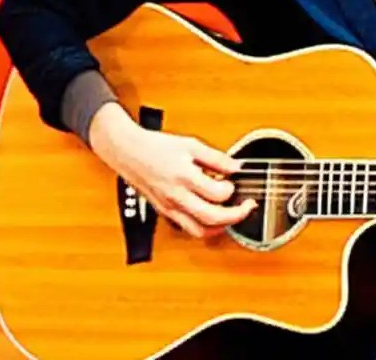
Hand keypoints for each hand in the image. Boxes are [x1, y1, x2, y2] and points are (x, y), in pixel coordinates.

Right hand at [88, 102, 255, 238]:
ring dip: (221, 228)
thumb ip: (216, 158)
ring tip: (232, 216)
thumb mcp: (190, 145)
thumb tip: (236, 167)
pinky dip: (205, 227)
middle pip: (212, 218)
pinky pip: (189, 228)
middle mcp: (177, 197)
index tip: (235, 182)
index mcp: (185, 177)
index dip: (232, 190)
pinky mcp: (166, 213)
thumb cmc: (156, 147)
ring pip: (200, 231)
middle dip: (236, 216)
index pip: (217, 194)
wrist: (129, 153)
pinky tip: (213, 217)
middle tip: (247, 207)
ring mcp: (171, 208)